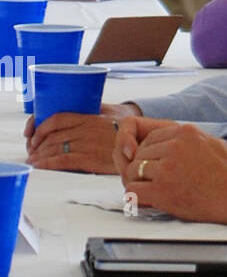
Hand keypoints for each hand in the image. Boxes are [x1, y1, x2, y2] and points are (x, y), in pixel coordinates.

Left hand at [24, 106, 140, 173]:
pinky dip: (46, 164)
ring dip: (38, 156)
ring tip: (33, 160)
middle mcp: (87, 129)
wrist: (147, 141)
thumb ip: (92, 110)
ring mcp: (88, 144)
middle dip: (36, 144)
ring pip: (54, 149)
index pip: (56, 118)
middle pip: (52, 136)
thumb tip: (72, 110)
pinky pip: (62, 161)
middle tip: (31, 150)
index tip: (31, 133)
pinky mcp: (91, 159)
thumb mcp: (110, 111)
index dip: (38, 126)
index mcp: (89, 115)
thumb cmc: (128, 126)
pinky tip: (39, 166)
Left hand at [117, 123, 226, 222]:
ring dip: (137, 180)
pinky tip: (145, 199)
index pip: (151, 137)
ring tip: (146, 189)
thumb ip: (195, 137)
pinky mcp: (161, 190)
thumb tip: (182, 137)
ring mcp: (166, 169)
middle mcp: (174, 147)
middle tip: (149, 179)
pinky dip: (136, 196)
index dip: (149, 152)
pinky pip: (133, 190)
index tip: (153, 163)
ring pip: (133, 170)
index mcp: (185, 133)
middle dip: (142, 166)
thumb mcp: (214, 143)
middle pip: (140, 153)